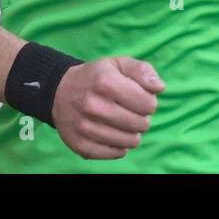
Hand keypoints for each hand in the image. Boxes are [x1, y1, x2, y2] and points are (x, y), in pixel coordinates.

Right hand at [51, 56, 165, 159]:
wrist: (58, 91)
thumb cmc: (95, 77)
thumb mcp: (117, 64)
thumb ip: (142, 70)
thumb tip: (160, 87)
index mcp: (106, 83)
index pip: (148, 104)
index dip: (149, 101)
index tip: (139, 98)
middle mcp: (95, 106)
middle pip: (141, 124)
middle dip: (142, 117)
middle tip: (131, 111)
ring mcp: (86, 128)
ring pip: (130, 142)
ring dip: (132, 132)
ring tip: (123, 122)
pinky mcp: (81, 146)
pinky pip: (115, 153)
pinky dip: (119, 146)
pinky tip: (113, 133)